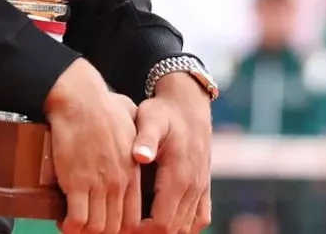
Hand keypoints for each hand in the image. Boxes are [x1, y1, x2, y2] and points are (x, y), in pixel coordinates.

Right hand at [44, 60, 141, 233]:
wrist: (80, 99)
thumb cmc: (104, 107)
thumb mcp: (132, 124)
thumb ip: (138, 138)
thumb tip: (140, 142)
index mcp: (133, 172)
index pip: (133, 217)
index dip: (121, 229)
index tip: (109, 228)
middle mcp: (118, 183)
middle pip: (115, 227)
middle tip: (90, 230)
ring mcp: (98, 184)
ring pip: (97, 228)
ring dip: (86, 233)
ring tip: (76, 228)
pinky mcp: (76, 182)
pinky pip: (77, 219)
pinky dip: (70, 227)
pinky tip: (65, 223)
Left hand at [131, 73, 212, 233]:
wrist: (188, 104)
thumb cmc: (163, 113)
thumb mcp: (150, 119)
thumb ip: (145, 139)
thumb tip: (140, 156)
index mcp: (178, 175)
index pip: (162, 223)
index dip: (140, 231)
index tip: (120, 224)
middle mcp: (193, 186)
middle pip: (172, 230)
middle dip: (147, 233)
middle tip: (123, 227)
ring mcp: (201, 188)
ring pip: (186, 228)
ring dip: (165, 230)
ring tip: (139, 225)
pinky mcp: (205, 187)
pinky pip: (201, 219)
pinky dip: (185, 227)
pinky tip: (165, 222)